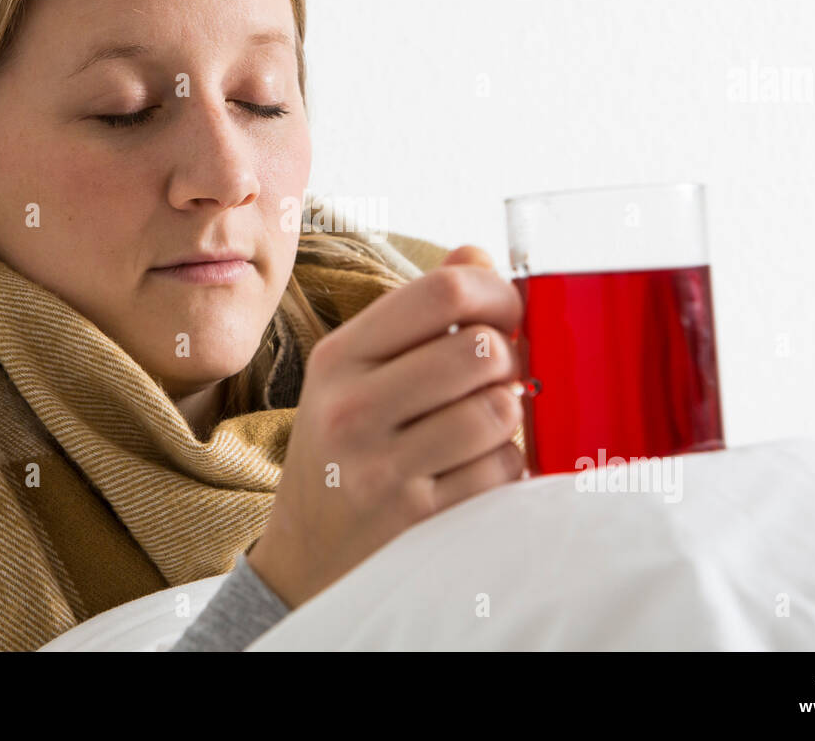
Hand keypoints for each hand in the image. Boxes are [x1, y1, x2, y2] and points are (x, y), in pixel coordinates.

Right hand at [248, 242, 525, 608]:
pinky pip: (501, 471)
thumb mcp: (355, 376)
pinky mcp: (415, 520)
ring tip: (486, 424)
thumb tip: (479, 256)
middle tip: (503, 375)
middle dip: (511, 359)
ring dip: (510, 417)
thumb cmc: (343, 451)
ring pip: (498, 411)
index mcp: (338, 357)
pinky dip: (507, 466)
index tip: (510, 312)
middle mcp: (351, 409)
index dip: (497, 292)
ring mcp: (380, 469)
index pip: (440, 291)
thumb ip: (417, 314)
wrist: (303, 558)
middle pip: (479, 350)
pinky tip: (479, 467)